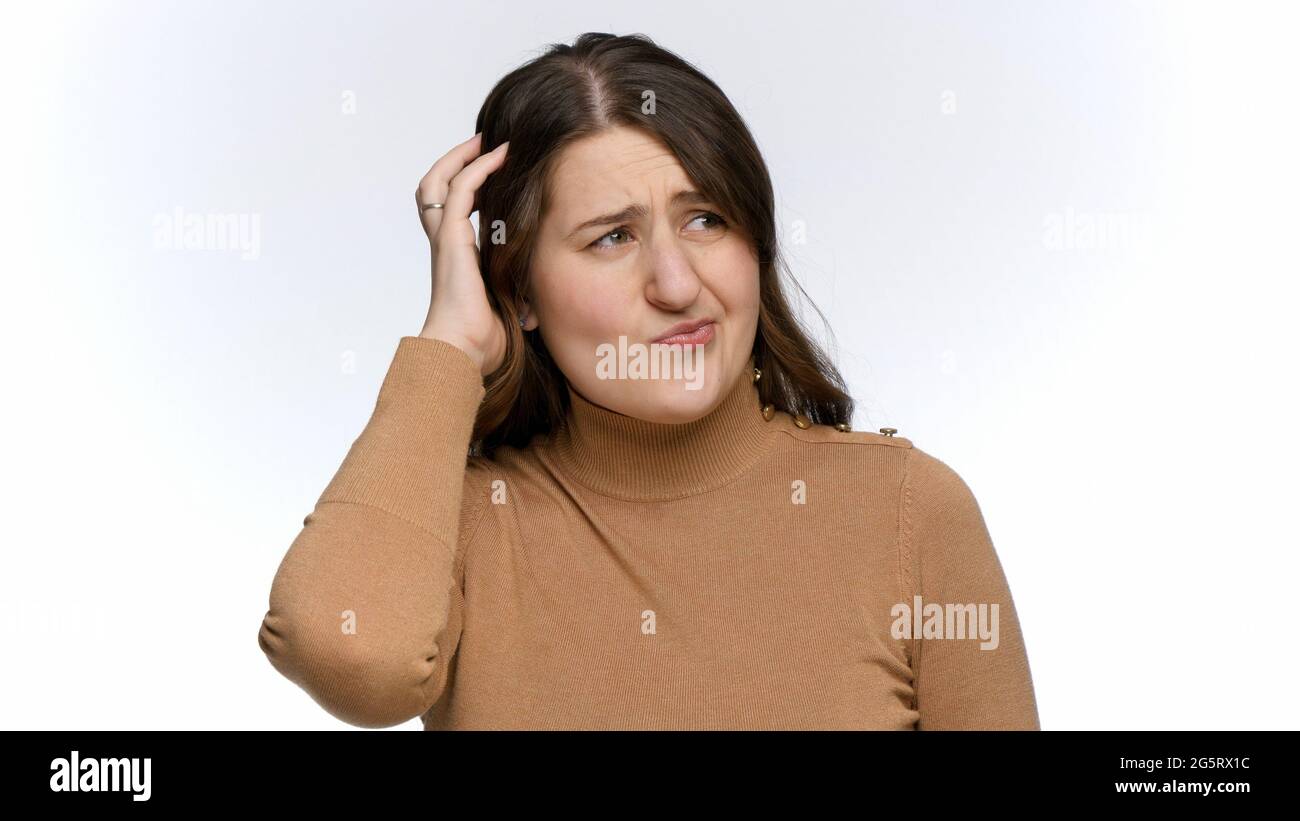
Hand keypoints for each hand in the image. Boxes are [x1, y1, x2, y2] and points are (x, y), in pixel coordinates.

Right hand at [414, 133, 510, 375]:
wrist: (463, 351)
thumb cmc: (483, 340)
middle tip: (484, 143)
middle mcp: (444, 242)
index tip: (493, 169)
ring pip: (439, 179)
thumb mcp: (507, 306)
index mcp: (454, 256)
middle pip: (433, 186)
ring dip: (464, 155)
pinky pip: (460, 189)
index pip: (451, 209)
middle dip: (456, 160)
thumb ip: (518, 292)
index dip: (467, 184)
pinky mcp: (451, 238)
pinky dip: (479, 167)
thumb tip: (540, 304)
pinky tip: (499, 156)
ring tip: (488, 139)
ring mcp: (444, 238)